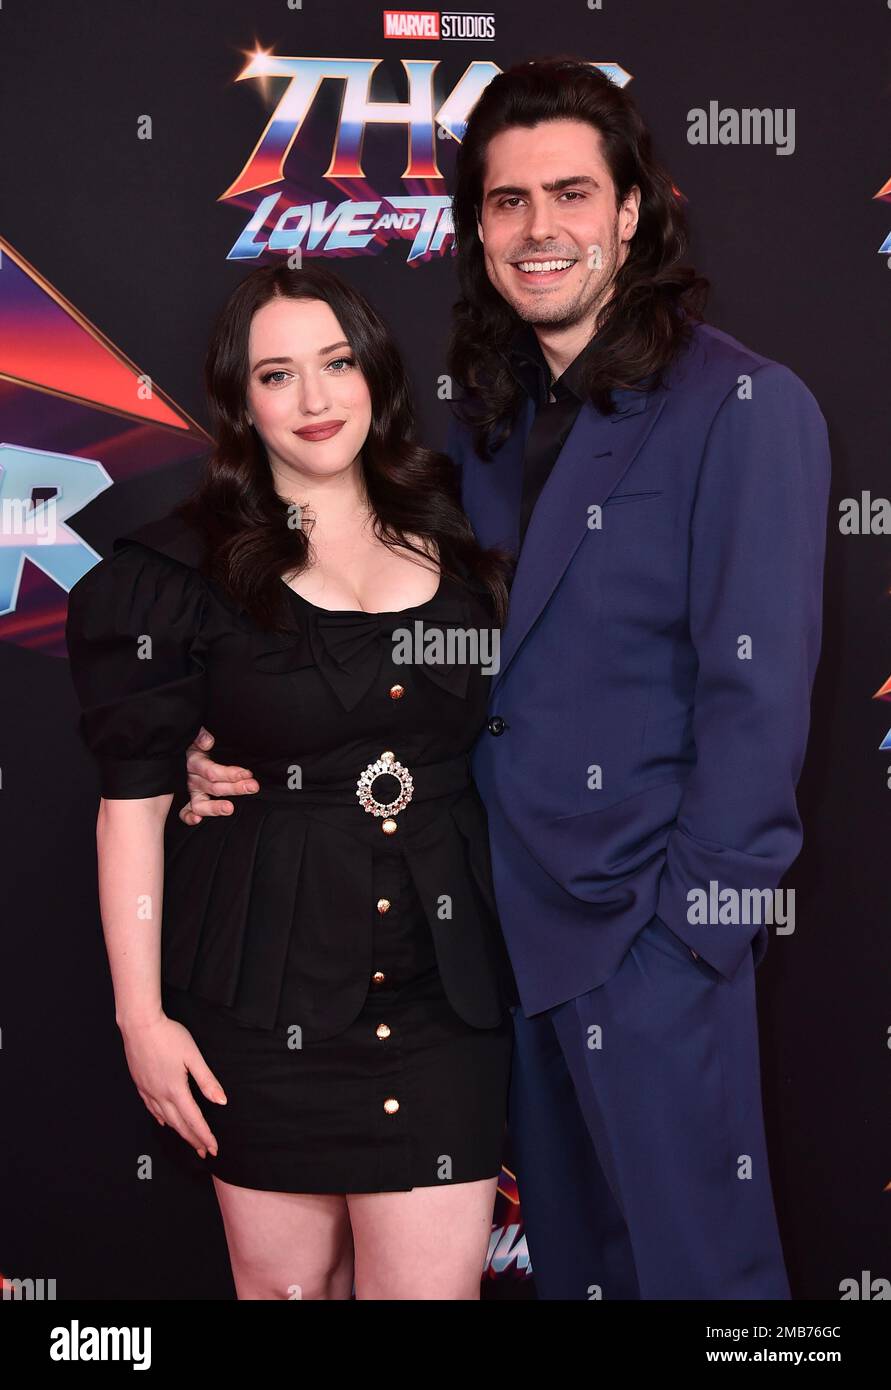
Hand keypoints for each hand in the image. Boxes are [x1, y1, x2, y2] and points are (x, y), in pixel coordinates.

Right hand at [119, 1012, 226, 1159]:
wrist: (139, 1025)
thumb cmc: (169, 1036)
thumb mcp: (193, 1056)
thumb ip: (207, 1081)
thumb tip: (221, 1101)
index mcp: (175, 1089)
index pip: (194, 1120)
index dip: (204, 1136)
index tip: (213, 1148)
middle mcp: (160, 1094)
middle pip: (179, 1124)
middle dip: (193, 1139)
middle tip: (204, 1151)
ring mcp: (148, 1090)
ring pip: (165, 1119)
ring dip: (178, 1132)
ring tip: (189, 1140)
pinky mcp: (140, 1084)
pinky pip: (151, 1108)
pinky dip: (161, 1119)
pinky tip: (164, 1122)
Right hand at [179, 727, 258, 824]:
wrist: (187, 749)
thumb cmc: (199, 743)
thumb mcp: (199, 736)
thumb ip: (202, 736)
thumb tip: (208, 740)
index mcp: (195, 761)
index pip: (213, 771)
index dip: (230, 774)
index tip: (247, 774)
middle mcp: (192, 777)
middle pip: (213, 787)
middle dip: (235, 788)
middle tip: (252, 787)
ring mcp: (191, 790)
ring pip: (200, 803)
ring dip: (214, 807)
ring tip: (229, 809)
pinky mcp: (191, 799)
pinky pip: (185, 811)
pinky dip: (188, 817)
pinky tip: (197, 821)